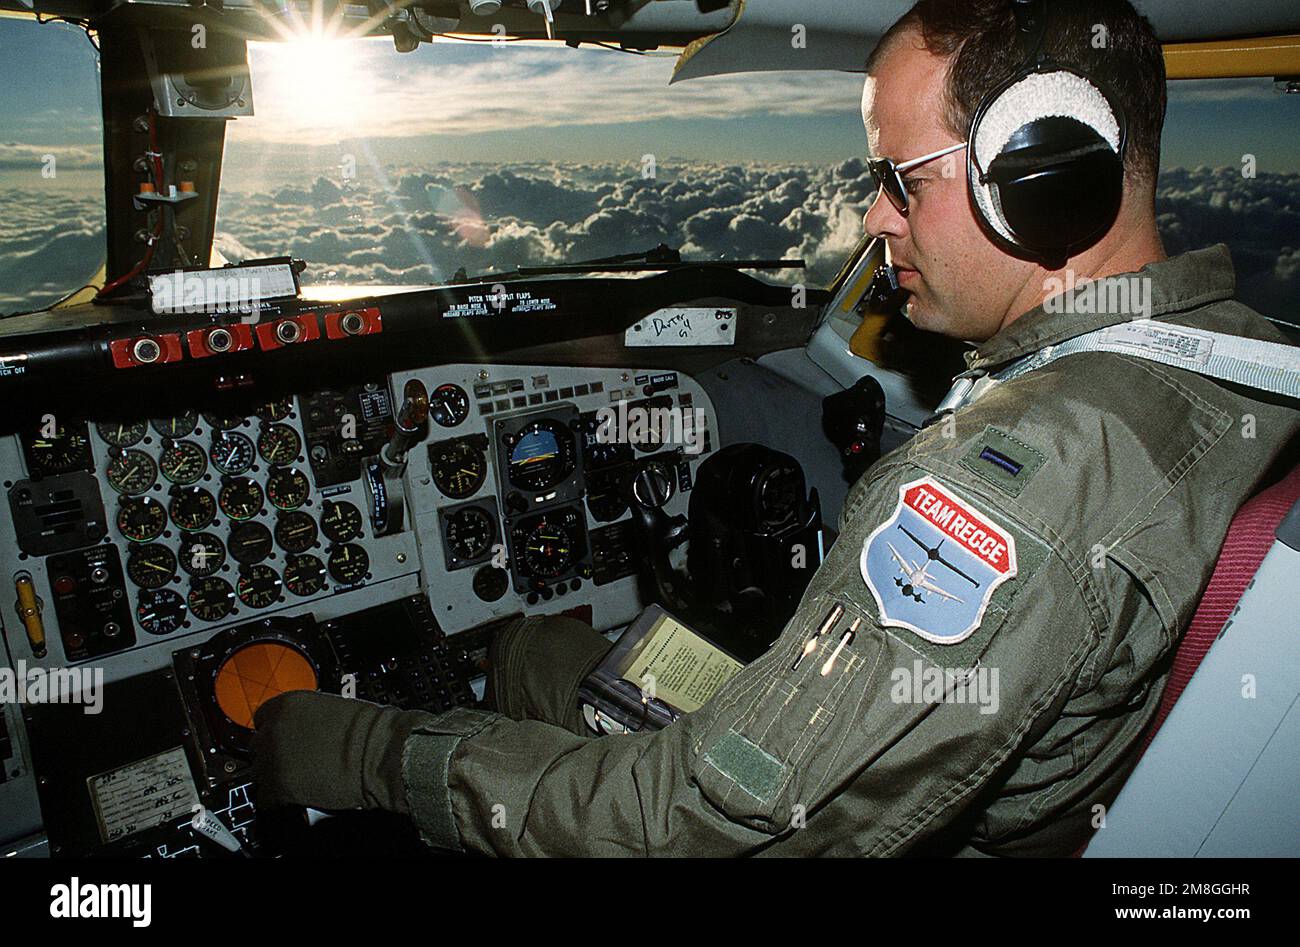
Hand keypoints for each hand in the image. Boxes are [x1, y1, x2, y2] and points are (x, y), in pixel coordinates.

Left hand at [251, 690, 433, 813]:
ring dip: (274, 778)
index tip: (284, 741)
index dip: (274, 732)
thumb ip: (306, 719)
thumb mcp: (331, 710)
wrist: (379, 753)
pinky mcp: (279, 786)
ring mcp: (273, 758)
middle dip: (273, 755)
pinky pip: (266, 798)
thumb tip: (302, 731)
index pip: (262, 719)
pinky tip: (294, 797)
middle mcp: (274, 728)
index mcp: (287, 704)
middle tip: (293, 763)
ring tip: (295, 782)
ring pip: (259, 773)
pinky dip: (278, 800)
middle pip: (258, 747)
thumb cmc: (368, 730)